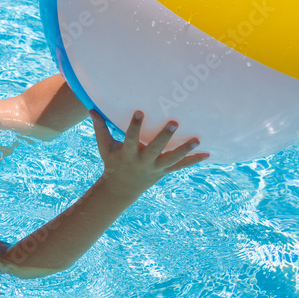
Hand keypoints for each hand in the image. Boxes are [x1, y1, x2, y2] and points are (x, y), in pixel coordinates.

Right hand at [89, 109, 208, 195]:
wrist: (121, 188)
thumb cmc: (112, 163)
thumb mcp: (104, 147)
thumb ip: (100, 128)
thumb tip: (91, 108)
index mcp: (128, 154)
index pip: (130, 138)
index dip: (134, 126)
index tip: (139, 112)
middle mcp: (143, 162)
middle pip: (155, 149)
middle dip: (164, 137)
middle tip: (174, 123)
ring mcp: (155, 168)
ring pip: (172, 159)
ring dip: (185, 150)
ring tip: (197, 140)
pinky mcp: (164, 171)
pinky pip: (180, 166)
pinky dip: (193, 161)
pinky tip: (207, 154)